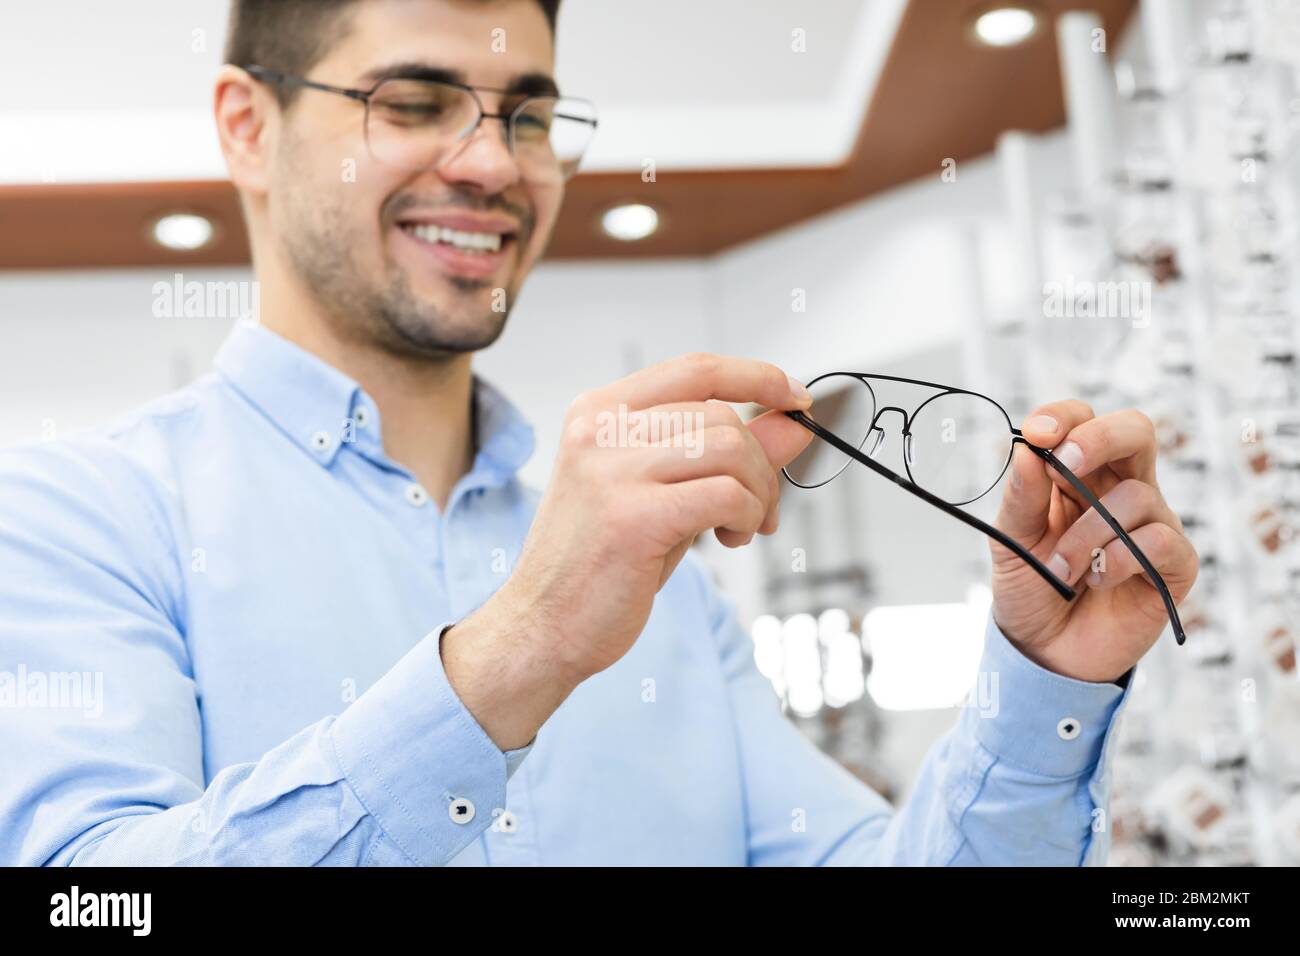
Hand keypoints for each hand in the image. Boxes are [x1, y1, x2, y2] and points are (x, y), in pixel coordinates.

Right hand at [442, 354, 812, 748]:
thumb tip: (794, 422)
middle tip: (759, 511)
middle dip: (761, 464)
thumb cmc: (604, 562)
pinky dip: (748, 516)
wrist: (543, 626)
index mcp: (598, 412)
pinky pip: (726, 495)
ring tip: (741, 530)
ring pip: (730, 450)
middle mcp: (599, 430)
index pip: (696, 370)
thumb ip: (725, 455)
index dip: (757, 377)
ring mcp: (611, 471)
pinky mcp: (632, 516)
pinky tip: (731, 540)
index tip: (796, 397)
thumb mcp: (667, 493)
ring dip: (758, 494)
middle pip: (721, 416)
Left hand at [989, 401, 1198, 682]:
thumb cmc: (1031, 588)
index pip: (1083, 421)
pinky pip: (1160, 540)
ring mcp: (1152, 524)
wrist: (1045, 653)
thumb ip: (1022, 496)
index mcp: (1079, 475)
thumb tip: (1026, 450)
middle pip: (1135, 431)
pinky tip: (1097, 580)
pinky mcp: (1173, 566)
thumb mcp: (1011, 541)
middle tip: (1063, 468)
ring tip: (1061, 570)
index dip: (1063, 418)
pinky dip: (1119, 559)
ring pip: (1136, 497)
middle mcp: (1120, 490)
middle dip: (1098, 439)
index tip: (1036, 434)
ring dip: (1086, 535)